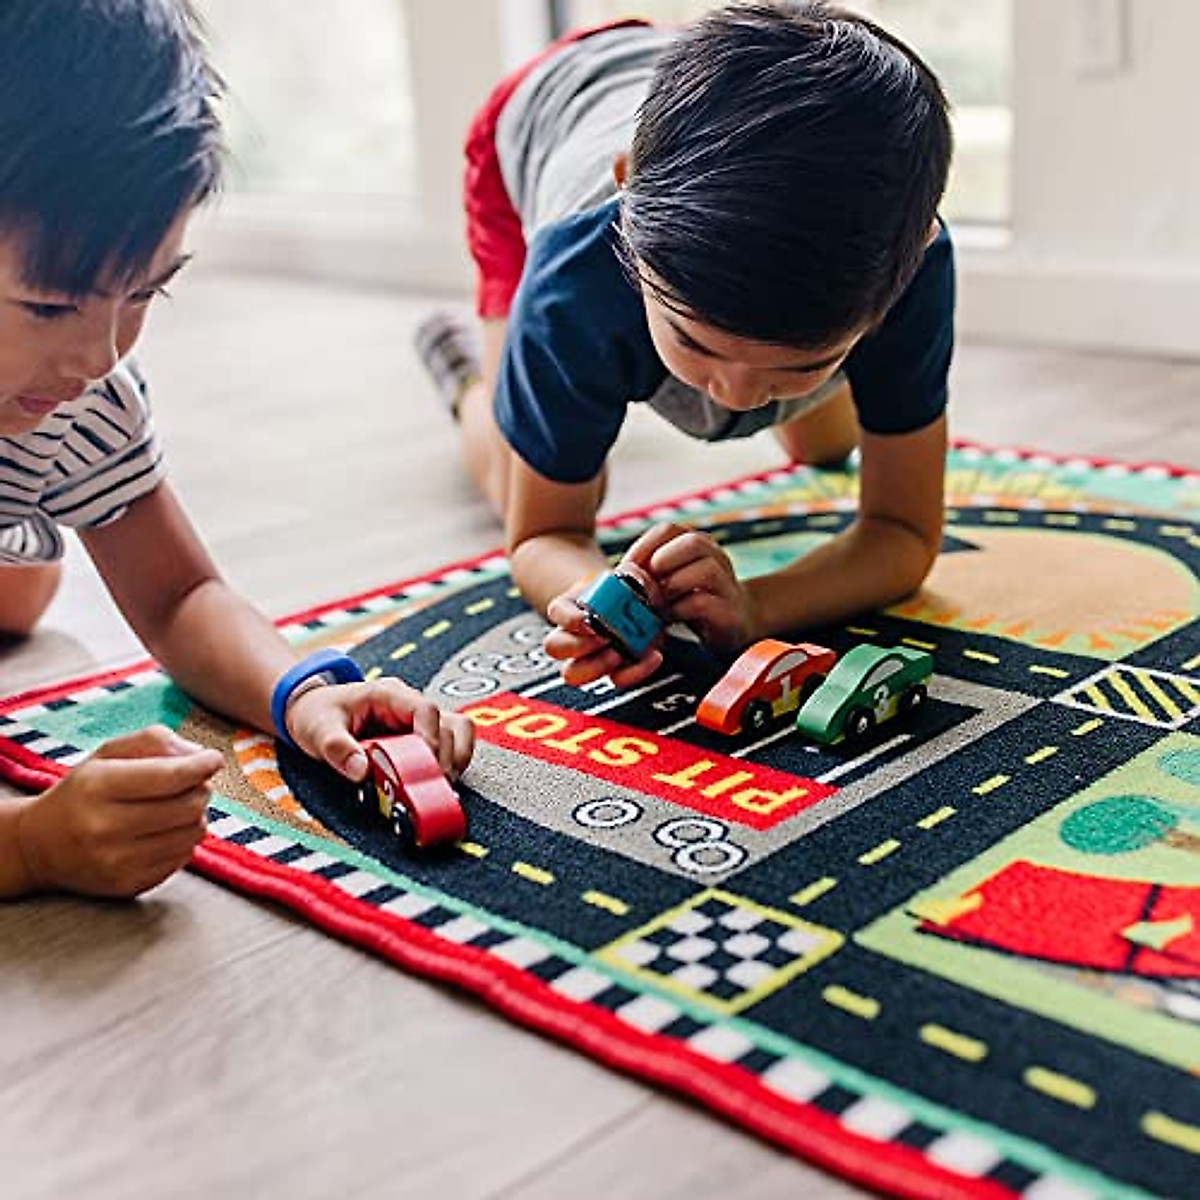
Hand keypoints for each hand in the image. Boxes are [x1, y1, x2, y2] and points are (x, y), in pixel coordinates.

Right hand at [14, 725, 222, 897]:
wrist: (38, 846)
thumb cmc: (82, 792)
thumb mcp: (108, 754)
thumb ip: (155, 742)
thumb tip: (199, 755)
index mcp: (97, 787)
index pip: (168, 777)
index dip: (200, 766)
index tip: (213, 759)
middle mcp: (104, 828)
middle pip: (188, 807)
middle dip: (200, 789)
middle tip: (192, 784)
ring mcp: (116, 862)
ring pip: (193, 834)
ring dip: (196, 816)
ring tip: (176, 807)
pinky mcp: (128, 886)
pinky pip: (183, 858)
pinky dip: (183, 841)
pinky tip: (163, 832)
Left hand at [284, 677, 474, 782]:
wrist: (313, 714)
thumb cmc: (318, 715)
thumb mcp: (318, 730)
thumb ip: (337, 748)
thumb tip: (361, 770)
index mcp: (389, 695)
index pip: (425, 709)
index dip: (432, 738)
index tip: (427, 765)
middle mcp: (411, 706)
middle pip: (450, 725)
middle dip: (447, 758)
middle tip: (433, 786)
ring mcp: (420, 723)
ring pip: (459, 734)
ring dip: (456, 761)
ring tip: (440, 787)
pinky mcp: (422, 740)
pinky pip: (452, 748)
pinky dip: (451, 767)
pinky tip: (435, 785)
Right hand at [543, 565, 664, 689]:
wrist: (648, 606)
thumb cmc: (631, 590)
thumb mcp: (632, 575)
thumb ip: (632, 574)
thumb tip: (633, 577)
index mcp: (570, 607)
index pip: (557, 613)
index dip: (571, 619)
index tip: (590, 619)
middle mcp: (573, 635)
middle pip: (556, 647)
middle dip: (580, 645)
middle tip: (605, 637)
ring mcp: (590, 657)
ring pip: (574, 674)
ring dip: (599, 665)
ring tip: (621, 651)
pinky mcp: (614, 671)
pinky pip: (616, 680)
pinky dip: (635, 671)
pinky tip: (652, 655)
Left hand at [623, 522, 759, 653]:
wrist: (736, 623)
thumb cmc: (693, 599)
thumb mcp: (669, 580)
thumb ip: (649, 573)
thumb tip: (617, 574)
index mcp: (698, 544)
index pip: (668, 529)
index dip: (643, 546)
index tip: (624, 568)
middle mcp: (716, 557)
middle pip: (692, 542)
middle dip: (662, 562)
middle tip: (646, 583)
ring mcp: (726, 582)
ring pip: (704, 569)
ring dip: (672, 586)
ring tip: (657, 603)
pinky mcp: (728, 610)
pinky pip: (702, 603)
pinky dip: (678, 610)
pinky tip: (668, 618)